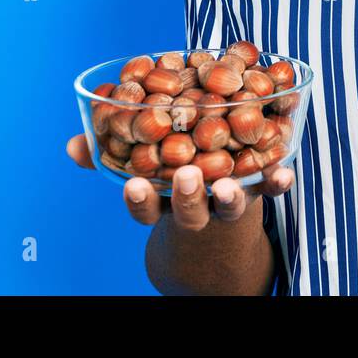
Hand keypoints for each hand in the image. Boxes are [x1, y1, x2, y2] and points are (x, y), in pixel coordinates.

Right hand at [65, 133, 294, 230]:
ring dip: (228, 196)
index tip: (134, 184)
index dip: (140, 199)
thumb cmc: (171, 173)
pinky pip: (270, 190)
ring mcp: (228, 201)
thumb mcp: (141, 166)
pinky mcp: (259, 190)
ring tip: (226, 183)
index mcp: (165, 202)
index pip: (147, 207)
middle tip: (186, 176)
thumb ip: (109, 154)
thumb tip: (73, 144)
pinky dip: (278, 182)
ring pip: (228, 206)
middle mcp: (197, 206)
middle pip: (190, 212)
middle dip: (187, 197)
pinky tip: (284, 172)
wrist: (218, 211)